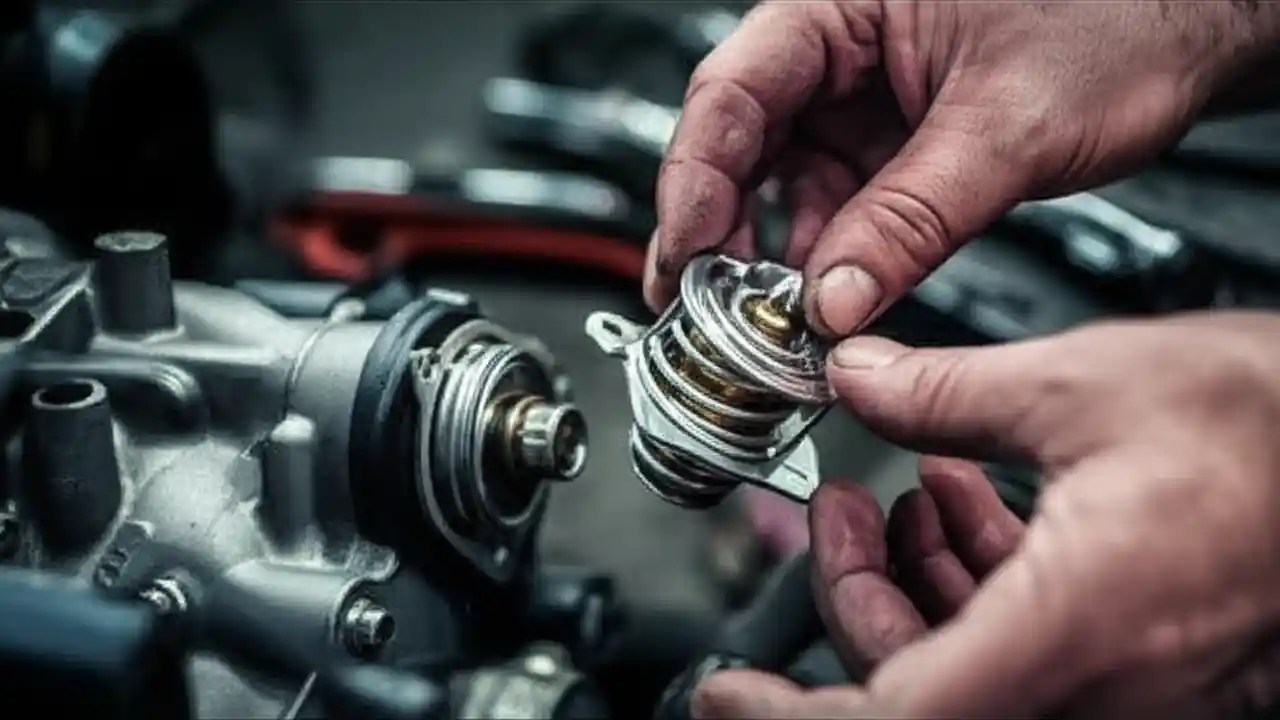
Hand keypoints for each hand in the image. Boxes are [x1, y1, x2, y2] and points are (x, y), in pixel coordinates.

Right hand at [646, 1, 1279, 335]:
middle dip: (717, 232)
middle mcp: (839, 52)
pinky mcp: (896, 149)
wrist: (1195, 30)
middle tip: (699, 309)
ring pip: (787, 188)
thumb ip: (911, 219)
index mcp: (839, 7)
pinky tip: (822, 307)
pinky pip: (841, 211)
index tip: (687, 255)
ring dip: (774, 260)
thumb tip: (832, 304)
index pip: (733, 92)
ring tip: (763, 326)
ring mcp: (864, 103)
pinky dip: (829, 263)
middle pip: (740, 144)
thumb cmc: (1120, 17)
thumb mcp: (1005, 127)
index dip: (695, 179)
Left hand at [695, 312, 1279, 717]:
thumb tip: (854, 375)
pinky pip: (1027, 652)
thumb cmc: (1277, 430)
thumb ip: (941, 391)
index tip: (725, 690)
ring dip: (915, 583)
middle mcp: (1098, 681)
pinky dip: (979, 587)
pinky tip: (970, 501)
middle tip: (836, 508)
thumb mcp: (1082, 383)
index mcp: (1069, 629)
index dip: (790, 715)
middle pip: (912, 686)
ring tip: (906, 488)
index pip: (892, 717)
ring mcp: (1126, 684)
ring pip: (967, 670)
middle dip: (853, 593)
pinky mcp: (1144, 660)